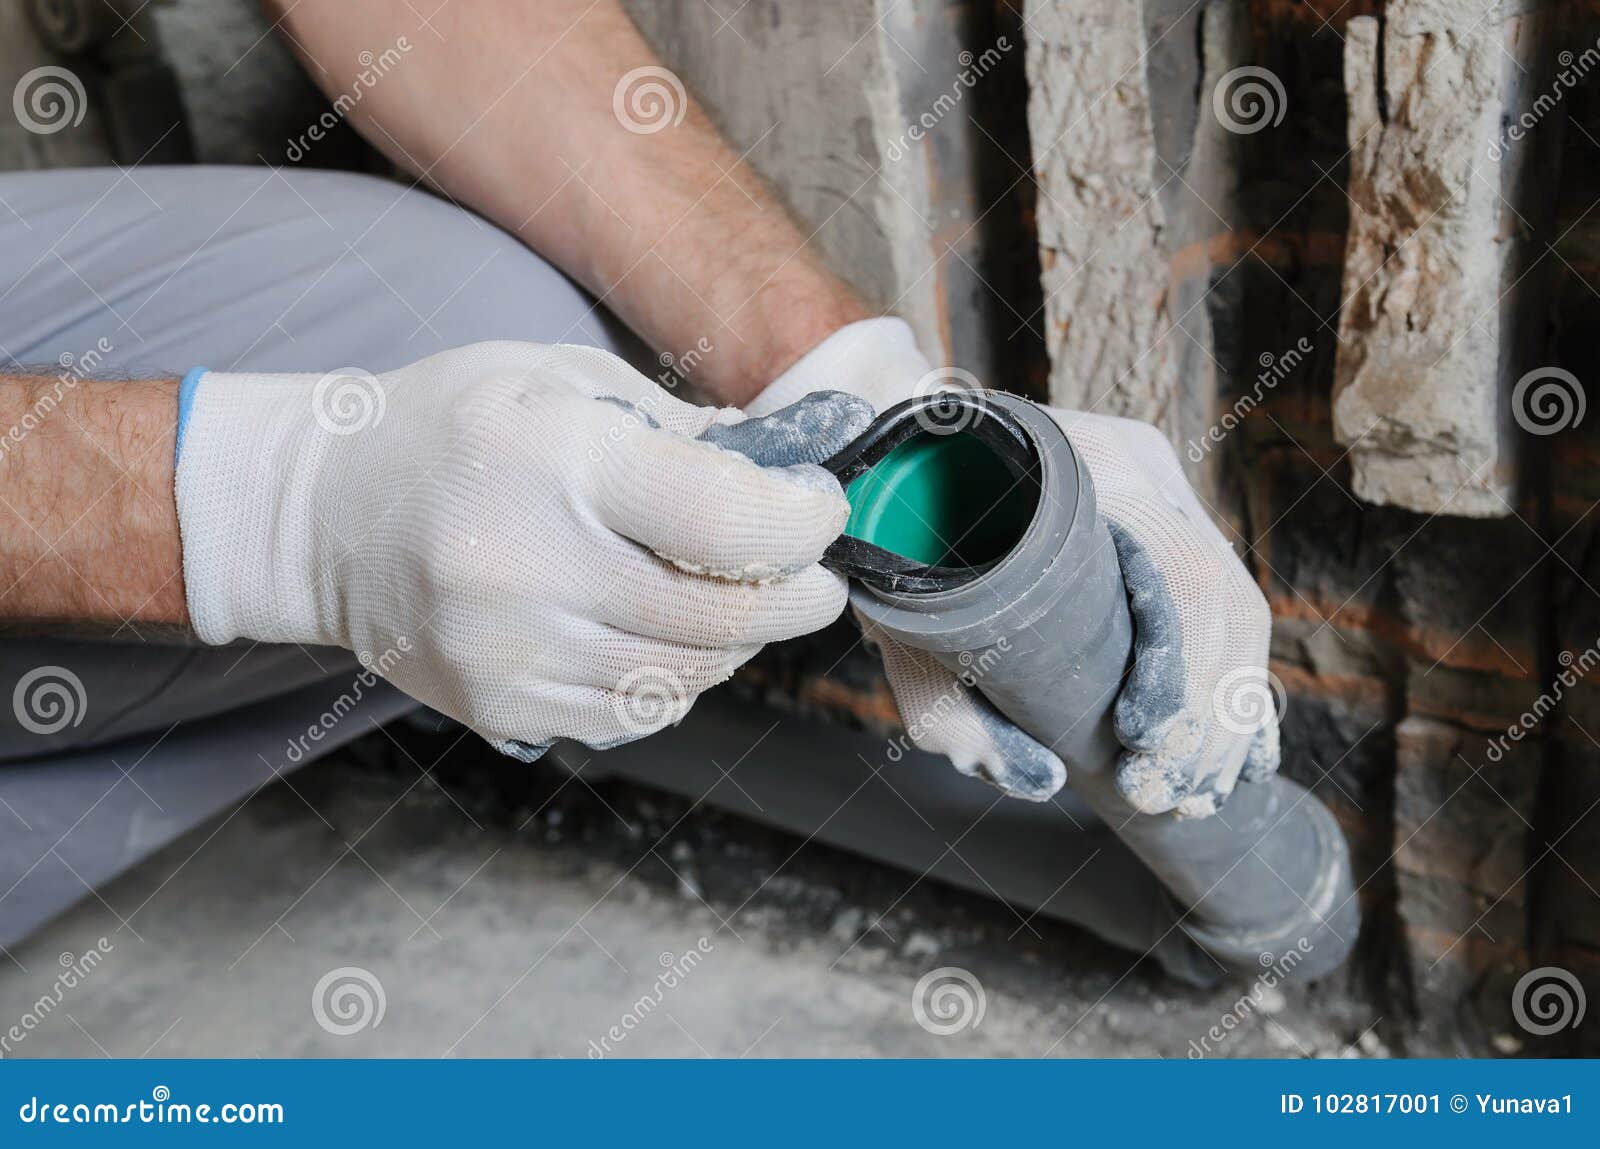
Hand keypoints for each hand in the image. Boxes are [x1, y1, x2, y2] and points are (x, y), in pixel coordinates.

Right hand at [175, 341, 872, 758]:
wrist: (322, 513)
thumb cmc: (450, 429)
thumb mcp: (559, 377)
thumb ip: (678, 427)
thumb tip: (785, 471)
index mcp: (551, 459)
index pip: (725, 520)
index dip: (803, 524)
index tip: (823, 511)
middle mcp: (524, 566)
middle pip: (720, 617)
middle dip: (797, 597)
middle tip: (816, 577)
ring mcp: (507, 651)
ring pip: (687, 677)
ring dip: (740, 643)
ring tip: (741, 601)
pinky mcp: (498, 707)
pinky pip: (634, 713)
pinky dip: (678, 681)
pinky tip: (667, 638)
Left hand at [757, 320, 1278, 813]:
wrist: (898, 460)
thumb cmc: (898, 537)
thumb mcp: (899, 623)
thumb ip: (945, 708)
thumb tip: (1042, 780)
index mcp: (1084, 464)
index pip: (1179, 574)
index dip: (1181, 677)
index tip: (1142, 746)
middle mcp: (1140, 463)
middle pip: (1222, 601)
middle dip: (1209, 717)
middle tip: (1166, 793)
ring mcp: (1164, 485)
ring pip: (1237, 609)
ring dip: (1228, 715)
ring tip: (1190, 791)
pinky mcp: (1171, 517)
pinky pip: (1231, 607)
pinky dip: (1235, 688)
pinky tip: (1228, 759)